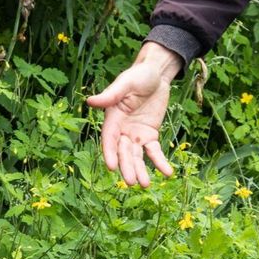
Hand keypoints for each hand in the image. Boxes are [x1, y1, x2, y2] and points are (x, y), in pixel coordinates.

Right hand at [84, 43, 181, 187]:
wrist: (157, 74)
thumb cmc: (138, 75)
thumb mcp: (125, 83)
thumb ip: (110, 94)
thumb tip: (90, 101)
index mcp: (112, 118)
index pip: (109, 140)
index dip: (110, 153)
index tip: (112, 168)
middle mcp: (122, 130)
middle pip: (123, 152)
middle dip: (127, 167)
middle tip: (132, 182)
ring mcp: (136, 135)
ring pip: (137, 156)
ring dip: (140, 170)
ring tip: (145, 184)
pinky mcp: (150, 135)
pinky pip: (154, 152)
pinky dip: (160, 162)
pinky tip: (168, 172)